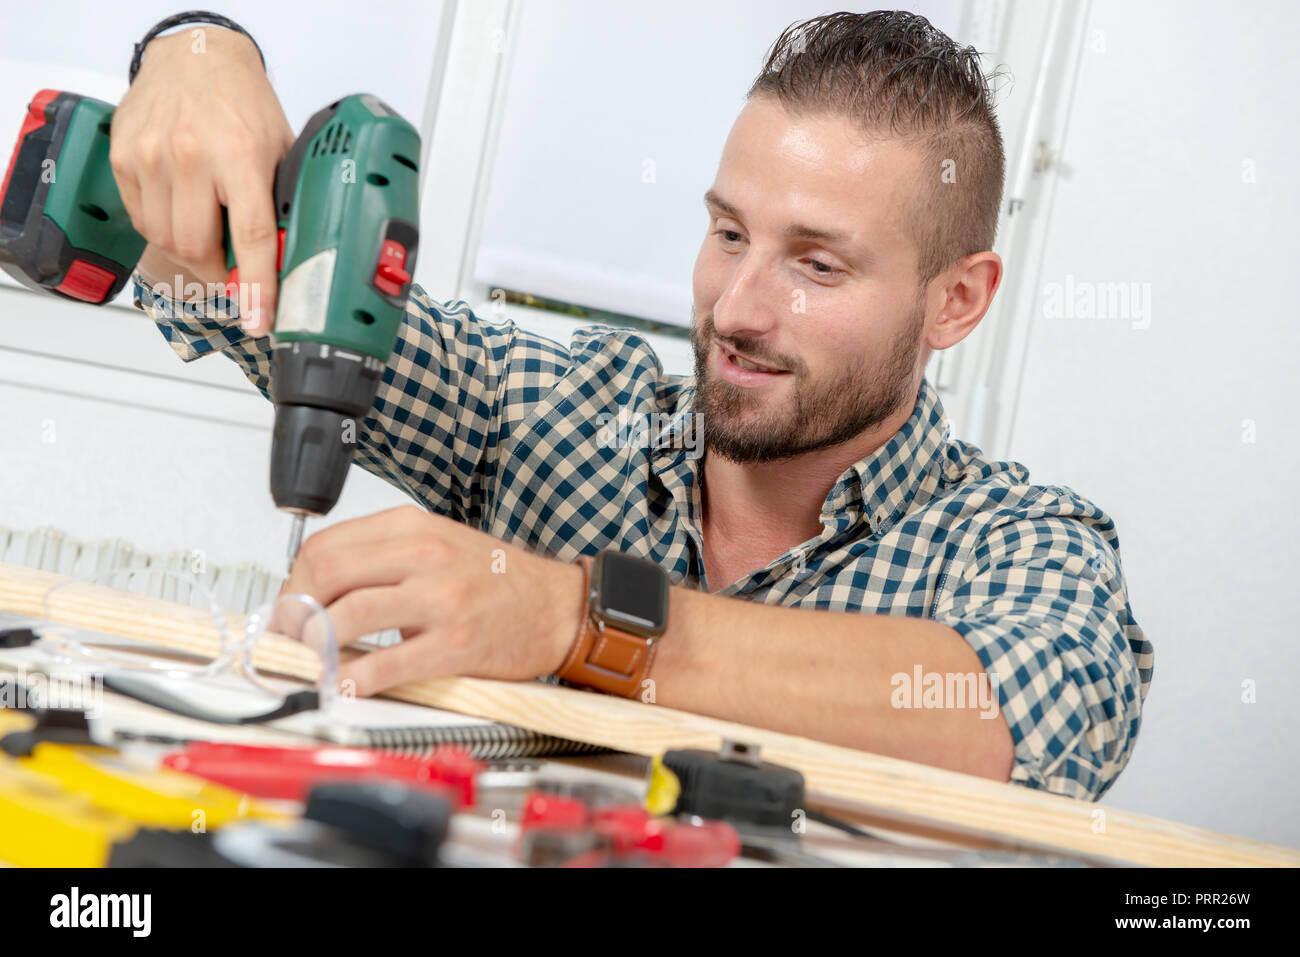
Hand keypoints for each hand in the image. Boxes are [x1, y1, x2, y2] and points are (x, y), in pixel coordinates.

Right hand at [111, 26, 293, 333]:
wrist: (195, 57)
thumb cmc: (242, 103)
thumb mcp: (280, 150)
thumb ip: (281, 205)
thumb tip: (286, 262)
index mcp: (243, 156)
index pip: (250, 238)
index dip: (255, 288)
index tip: (258, 320)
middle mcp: (193, 155)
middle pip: (197, 248)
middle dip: (216, 268)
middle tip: (228, 262)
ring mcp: (152, 156)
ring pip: (165, 240)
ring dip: (188, 248)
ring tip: (205, 224)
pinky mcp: (123, 158)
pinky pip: (141, 219)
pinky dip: (162, 225)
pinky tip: (179, 203)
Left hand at [280, 506, 584, 696]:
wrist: (557, 606)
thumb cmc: (498, 580)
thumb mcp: (440, 543)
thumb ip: (384, 556)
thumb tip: (320, 589)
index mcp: (414, 527)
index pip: (326, 546)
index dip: (294, 581)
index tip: (290, 606)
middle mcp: (425, 555)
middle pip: (327, 573)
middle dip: (294, 610)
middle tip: (291, 635)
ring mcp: (440, 599)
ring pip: (348, 616)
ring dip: (316, 645)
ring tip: (314, 660)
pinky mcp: (454, 644)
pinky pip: (386, 664)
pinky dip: (353, 679)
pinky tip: (345, 685)